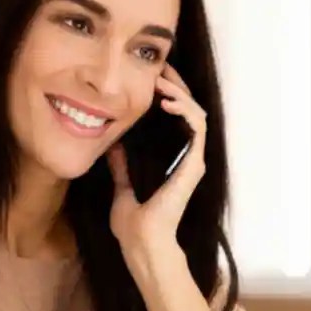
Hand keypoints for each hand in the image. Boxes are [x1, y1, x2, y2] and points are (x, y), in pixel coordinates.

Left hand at [108, 63, 206, 257]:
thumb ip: (121, 168)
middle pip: (189, 110)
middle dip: (176, 85)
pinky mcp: (194, 164)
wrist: (141, 243)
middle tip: (160, 66)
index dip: (168, 94)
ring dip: (180, 92)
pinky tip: (167, 100)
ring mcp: (193, 160)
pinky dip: (185, 109)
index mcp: (172, 161)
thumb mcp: (121, 188)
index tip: (152, 77)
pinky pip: (197, 127)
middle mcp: (187, 158)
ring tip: (161, 80)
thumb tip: (113, 146)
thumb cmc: (133, 226)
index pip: (176, 119)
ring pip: (197, 113)